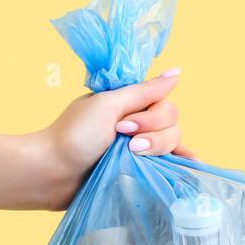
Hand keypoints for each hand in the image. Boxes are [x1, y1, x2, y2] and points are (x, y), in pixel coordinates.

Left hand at [32, 69, 193, 209]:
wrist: (53, 173)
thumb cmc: (74, 136)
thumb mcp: (109, 105)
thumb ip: (145, 91)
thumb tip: (178, 71)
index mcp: (129, 105)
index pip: (165, 105)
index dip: (151, 118)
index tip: (123, 126)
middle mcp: (138, 124)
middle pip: (172, 125)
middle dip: (153, 134)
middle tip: (126, 143)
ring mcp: (140, 149)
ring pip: (172, 144)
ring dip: (156, 150)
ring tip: (132, 157)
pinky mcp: (139, 171)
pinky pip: (169, 164)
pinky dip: (180, 162)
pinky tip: (191, 165)